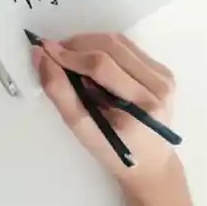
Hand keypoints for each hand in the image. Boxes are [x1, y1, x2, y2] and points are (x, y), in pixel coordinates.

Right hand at [33, 33, 179, 198]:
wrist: (151, 163)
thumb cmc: (115, 152)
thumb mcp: (83, 131)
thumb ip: (61, 94)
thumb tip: (41, 57)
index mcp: (143, 105)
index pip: (102, 66)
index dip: (70, 55)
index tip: (43, 49)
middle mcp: (159, 85)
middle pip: (111, 47)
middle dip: (76, 45)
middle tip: (53, 53)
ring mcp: (164, 76)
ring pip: (118, 42)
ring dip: (88, 43)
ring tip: (68, 56)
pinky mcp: (162, 70)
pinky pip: (127, 47)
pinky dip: (103, 47)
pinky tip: (89, 61)